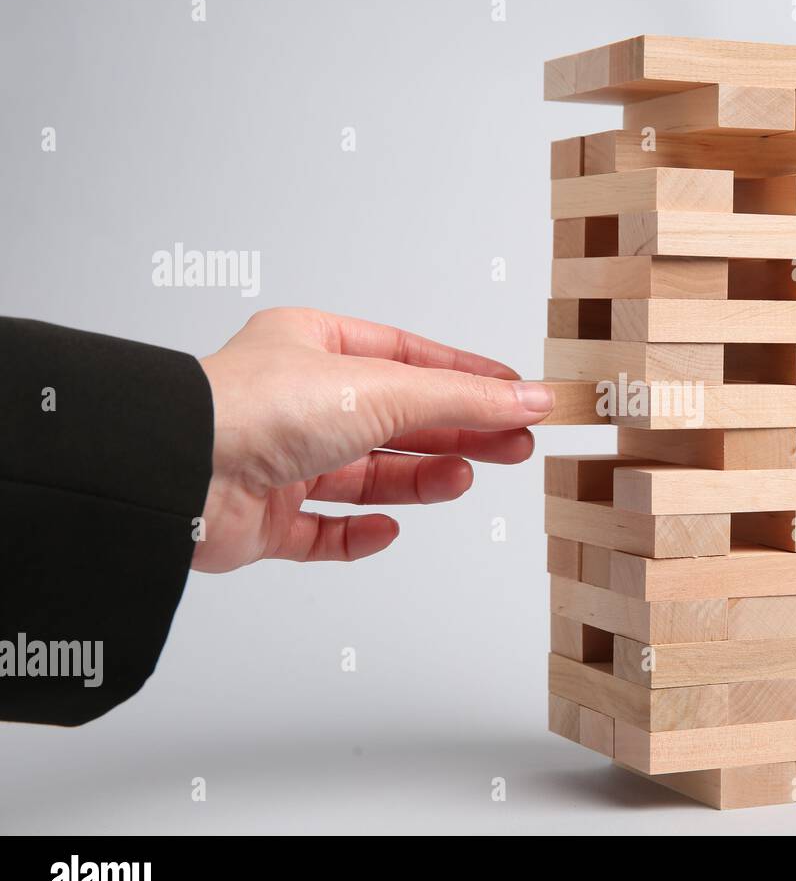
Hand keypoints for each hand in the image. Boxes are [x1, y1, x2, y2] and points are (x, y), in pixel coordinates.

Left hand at [192, 307, 552, 571]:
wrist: (181, 475)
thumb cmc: (261, 408)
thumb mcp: (385, 389)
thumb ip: (464, 399)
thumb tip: (530, 399)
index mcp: (312, 347)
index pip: (406, 357)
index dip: (465, 377)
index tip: (515, 394)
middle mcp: (296, 402)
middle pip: (396, 419)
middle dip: (456, 432)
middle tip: (514, 445)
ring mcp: (278, 462)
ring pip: (365, 475)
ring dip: (418, 479)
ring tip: (464, 478)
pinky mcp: (262, 519)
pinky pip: (321, 531)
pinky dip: (358, 533)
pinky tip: (387, 528)